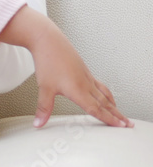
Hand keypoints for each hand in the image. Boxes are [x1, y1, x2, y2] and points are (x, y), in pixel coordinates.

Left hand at [0, 7, 132, 128]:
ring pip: (103, 93)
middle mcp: (86, 84)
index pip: (96, 109)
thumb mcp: (44, 88)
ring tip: (118, 111)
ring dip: (112, 104)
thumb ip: (44, 108)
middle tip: (128, 123)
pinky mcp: (84, 70)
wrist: (49, 40)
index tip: (120, 126)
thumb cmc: (48, 61)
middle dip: (116, 114)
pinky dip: (106, 92)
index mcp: (78, 90)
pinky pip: (99, 84)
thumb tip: (38, 123)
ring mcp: (86, 76)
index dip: (109, 119)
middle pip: (104, 103)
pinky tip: (104, 94)